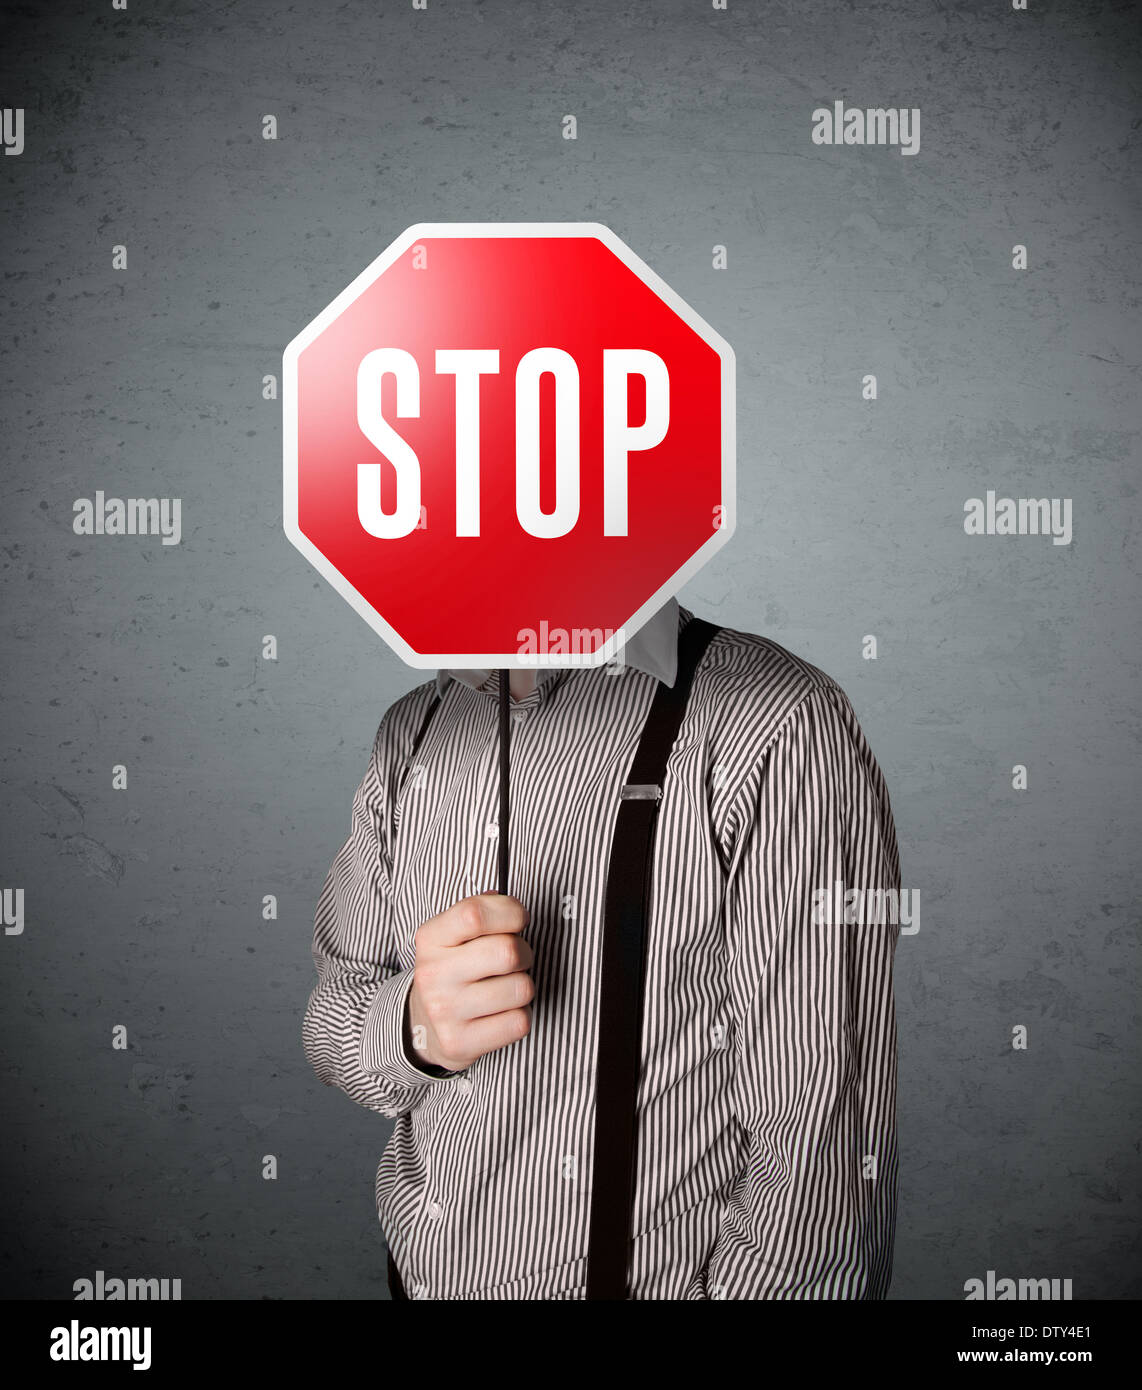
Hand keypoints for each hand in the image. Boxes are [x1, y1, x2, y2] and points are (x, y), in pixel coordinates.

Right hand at [405, 894, 533, 1072]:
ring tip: (505, 987)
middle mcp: (433, 974)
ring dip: (524, 986)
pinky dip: (519, 1016)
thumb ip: (479, 913)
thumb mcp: (453, 935)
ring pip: (521, 988)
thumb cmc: (452, 970)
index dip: (511, 912)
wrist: (423, 1025)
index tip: (519, 919)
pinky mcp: (459, 1043)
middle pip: (507, 952)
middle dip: (525, 952)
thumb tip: (507, 901)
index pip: (475, 913)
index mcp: (431, 939)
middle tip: (516, 959)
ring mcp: (444, 1011)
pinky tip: (500, 1013)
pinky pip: (519, 1022)